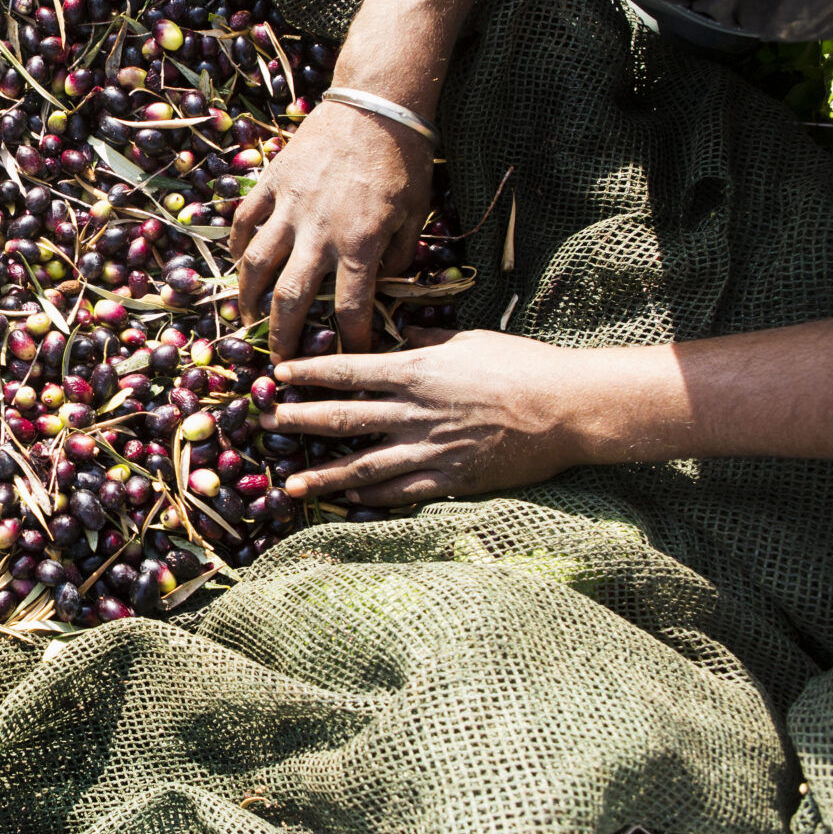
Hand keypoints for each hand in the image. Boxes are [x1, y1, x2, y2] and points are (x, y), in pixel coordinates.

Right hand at [230, 100, 434, 357]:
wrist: (376, 103)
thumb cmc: (404, 158)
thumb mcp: (417, 211)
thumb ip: (401, 255)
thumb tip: (385, 284)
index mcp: (359, 243)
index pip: (351, 308)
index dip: (351, 340)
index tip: (350, 358)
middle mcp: (318, 231)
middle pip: (291, 297)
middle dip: (284, 335)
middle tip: (279, 360)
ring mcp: (290, 207)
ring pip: (257, 263)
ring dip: (249, 297)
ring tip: (248, 318)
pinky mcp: (273, 183)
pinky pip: (245, 220)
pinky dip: (238, 245)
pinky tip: (239, 263)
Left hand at [258, 329, 596, 505]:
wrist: (569, 408)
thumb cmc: (521, 365)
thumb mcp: (469, 340)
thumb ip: (428, 340)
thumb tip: (402, 333)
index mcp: (417, 370)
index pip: (349, 371)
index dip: (309, 373)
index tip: (276, 376)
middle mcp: (415, 411)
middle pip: (343, 417)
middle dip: (299, 422)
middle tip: (263, 427)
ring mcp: (432, 448)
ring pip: (364, 464)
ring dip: (323, 476)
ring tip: (289, 487)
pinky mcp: (452, 478)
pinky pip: (402, 492)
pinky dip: (371, 497)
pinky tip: (346, 501)